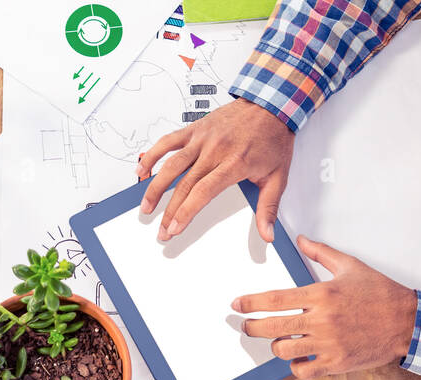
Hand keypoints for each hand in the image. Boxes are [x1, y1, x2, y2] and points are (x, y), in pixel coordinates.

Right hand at [136, 97, 293, 241]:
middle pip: (184, 184)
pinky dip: (152, 155)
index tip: (175, 228)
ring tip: (146, 206)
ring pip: (171, 164)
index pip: (202, 192)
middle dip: (169, 211)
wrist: (270, 103)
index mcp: (234, 163)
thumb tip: (267, 234)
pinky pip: (168, 142)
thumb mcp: (278, 176)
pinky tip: (142, 170)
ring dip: (155, 187)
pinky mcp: (195, 129)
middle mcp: (215, 150)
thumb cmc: (272, 138)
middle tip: (161, 229)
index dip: (185, 212)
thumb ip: (268, 208)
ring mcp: (202, 138)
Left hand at [236, 236, 417, 379]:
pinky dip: (295, 366)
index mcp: (322, 294)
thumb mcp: (351, 266)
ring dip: (276, 346)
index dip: (249, 303)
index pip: (274, 300)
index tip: (236, 304)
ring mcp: (328, 344)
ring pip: (283, 351)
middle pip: (271, 328)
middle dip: (251, 328)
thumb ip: (321, 253)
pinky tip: (298, 358)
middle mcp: (321, 320)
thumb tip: (301, 241)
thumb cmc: (381, 294)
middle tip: (246, 326)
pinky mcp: (336, 364)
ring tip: (279, 340)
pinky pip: (302, 371)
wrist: (407, 322)